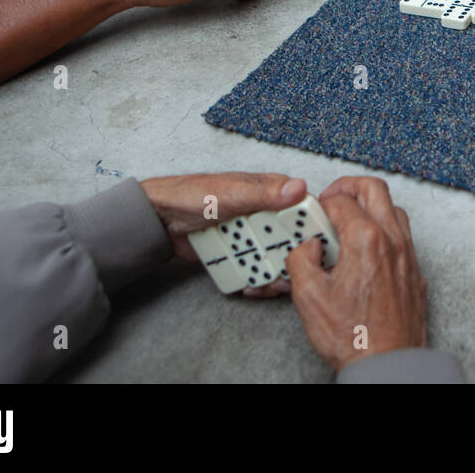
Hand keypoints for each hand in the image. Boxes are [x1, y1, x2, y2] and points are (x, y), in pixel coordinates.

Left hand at [140, 172, 307, 297]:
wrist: (160, 219)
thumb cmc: (194, 195)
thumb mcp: (233, 194)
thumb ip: (266, 193)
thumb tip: (299, 188)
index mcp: (273, 192)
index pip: (305, 211)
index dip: (313, 231)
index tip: (313, 250)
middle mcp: (269, 213)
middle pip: (293, 240)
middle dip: (292, 261)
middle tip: (285, 276)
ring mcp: (255, 233)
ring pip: (277, 257)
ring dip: (275, 274)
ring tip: (264, 286)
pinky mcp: (243, 250)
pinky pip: (258, 267)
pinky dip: (257, 278)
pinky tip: (251, 286)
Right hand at [286, 177, 426, 371]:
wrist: (388, 364)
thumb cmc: (355, 337)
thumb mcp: (309, 296)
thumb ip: (301, 260)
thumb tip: (307, 246)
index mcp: (366, 240)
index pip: (341, 200)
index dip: (321, 203)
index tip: (311, 215)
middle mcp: (393, 241)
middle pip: (374, 188)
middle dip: (349, 187)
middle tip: (332, 199)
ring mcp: (408, 255)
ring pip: (393, 209)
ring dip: (370, 207)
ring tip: (348, 223)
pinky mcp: (415, 272)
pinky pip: (402, 235)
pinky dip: (383, 230)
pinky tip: (366, 249)